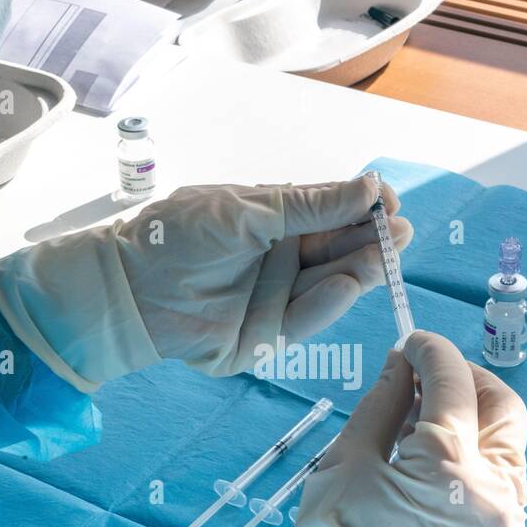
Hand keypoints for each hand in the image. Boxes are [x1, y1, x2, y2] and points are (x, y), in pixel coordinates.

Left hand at [0, 178, 411, 390]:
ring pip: (329, 287)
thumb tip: (370, 186)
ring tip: (384, 253)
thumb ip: (310, 205)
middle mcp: (282, 262)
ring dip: (358, 270)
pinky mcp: (264, 340)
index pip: (332, 214)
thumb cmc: (179, 236)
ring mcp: (275, 302)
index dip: (363, 209)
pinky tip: (349, 282)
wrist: (127, 287)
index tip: (390, 202)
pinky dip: (327, 303)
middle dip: (370, 241)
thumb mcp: (249, 210)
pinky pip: (304, 322)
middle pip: (338, 251)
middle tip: (399, 233)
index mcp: (276, 223)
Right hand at [294, 331, 526, 526]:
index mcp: (449, 465)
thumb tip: (400, 368)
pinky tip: (434, 463)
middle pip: (501, 404)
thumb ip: (379, 407)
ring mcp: (509, 517)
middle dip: (466, 378)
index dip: (430, 351)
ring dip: (473, 417)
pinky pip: (503, 478)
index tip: (409, 343)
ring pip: (507, 441)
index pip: (452, 380)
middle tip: (425, 377)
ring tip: (421, 423)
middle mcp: (494, 487)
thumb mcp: (344, 468)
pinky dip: (476, 455)